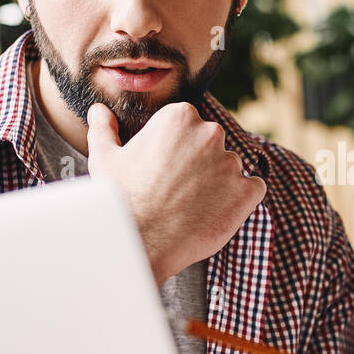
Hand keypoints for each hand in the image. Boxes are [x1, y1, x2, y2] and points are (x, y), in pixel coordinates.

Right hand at [86, 101, 265, 284]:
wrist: (141, 242)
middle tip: (178, 189)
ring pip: (232, 168)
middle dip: (200, 163)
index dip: (178, 148)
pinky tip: (216, 211)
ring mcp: (232, 163)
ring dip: (220, 183)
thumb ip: (104, 128)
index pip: (191, 125)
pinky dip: (241, 200)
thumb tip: (100, 111)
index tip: (167, 167)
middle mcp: (211, 133)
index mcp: (181, 116)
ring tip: (193, 205)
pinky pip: (254, 189)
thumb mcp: (105, 157)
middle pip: (213, 144)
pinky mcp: (247, 192)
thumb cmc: (121, 198)